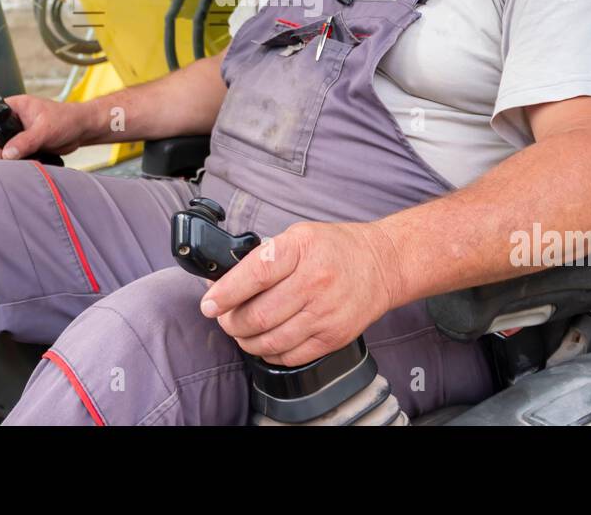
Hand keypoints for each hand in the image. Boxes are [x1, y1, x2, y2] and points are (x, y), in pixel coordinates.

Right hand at [0, 95, 84, 160]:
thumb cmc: (67, 119)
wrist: (82, 130)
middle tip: (0, 157)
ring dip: (2, 157)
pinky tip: (24, 163)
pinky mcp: (24, 146)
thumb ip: (26, 141)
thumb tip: (7, 153)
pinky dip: (13, 162)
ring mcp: (18, 134)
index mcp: (14, 107)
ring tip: (15, 161)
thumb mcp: (45, 129)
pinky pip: (12, 156)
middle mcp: (13, 120)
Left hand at [198, 220, 402, 366]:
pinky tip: (266, 340)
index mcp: (301, 249)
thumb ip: (264, 257)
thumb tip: (221, 280)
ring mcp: (326, 313)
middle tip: (223, 317)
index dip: (226, 293)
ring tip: (242, 331)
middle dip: (231, 321)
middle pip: (259, 315)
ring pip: (271, 340)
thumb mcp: (298, 236)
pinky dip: (269, 352)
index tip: (208, 304)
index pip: (255, 274)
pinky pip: (290, 356)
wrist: (382, 264)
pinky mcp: (334, 337)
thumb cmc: (335, 248)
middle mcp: (315, 281)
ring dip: (246, 340)